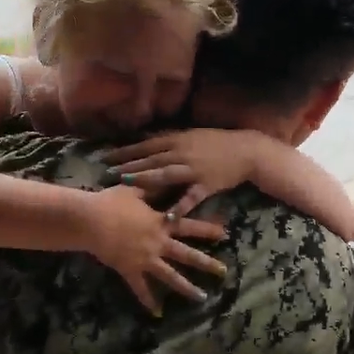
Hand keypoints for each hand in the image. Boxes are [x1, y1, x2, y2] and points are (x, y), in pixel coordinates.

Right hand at [82, 185, 227, 313]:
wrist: (90, 220)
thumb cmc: (111, 202)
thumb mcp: (135, 190)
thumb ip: (153, 188)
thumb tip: (167, 180)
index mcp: (160, 223)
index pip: (189, 226)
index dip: (208, 229)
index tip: (225, 234)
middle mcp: (158, 244)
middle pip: (187, 255)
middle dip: (207, 263)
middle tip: (223, 271)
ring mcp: (145, 260)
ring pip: (170, 276)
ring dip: (187, 288)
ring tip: (202, 298)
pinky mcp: (130, 270)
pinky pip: (140, 289)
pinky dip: (148, 301)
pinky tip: (158, 313)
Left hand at [104, 129, 264, 218]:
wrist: (247, 151)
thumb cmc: (218, 143)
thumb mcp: (192, 136)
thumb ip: (171, 140)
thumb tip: (147, 141)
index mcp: (178, 140)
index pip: (146, 145)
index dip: (126, 151)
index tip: (107, 156)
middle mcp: (182, 153)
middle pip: (151, 159)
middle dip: (128, 165)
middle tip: (107, 172)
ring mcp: (194, 169)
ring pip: (166, 174)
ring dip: (146, 179)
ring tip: (127, 184)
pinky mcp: (206, 185)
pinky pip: (191, 198)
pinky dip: (180, 207)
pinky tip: (168, 217)